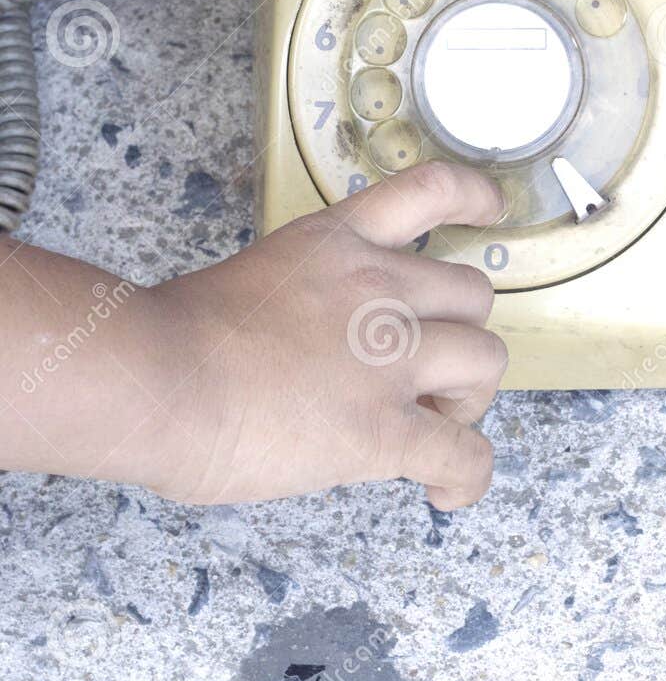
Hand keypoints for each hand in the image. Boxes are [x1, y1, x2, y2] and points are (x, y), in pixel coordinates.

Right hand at [144, 162, 506, 509]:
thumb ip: (300, 301)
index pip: (428, 191)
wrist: (158, 379)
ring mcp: (389, 357)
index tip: (492, 209)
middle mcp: (377, 288)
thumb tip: (309, 358)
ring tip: (434, 428)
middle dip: (460, 338)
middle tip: (425, 379)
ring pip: (486, 361)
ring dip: (469, 398)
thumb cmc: (169, 343)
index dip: (473, 197)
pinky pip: (466, 453)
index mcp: (338, 244)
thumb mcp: (249, 284)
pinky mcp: (387, 428)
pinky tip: (444, 489)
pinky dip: (467, 476)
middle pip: (473, 296)